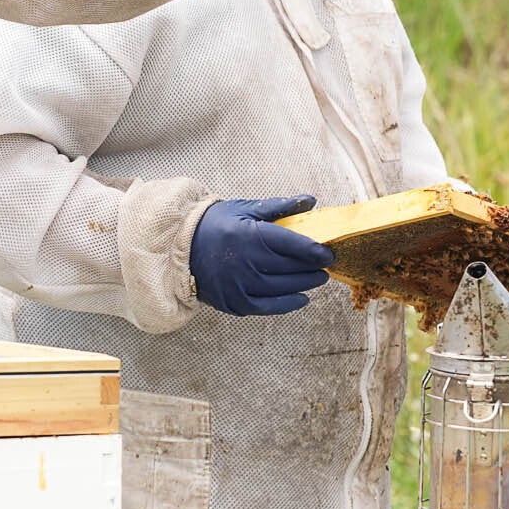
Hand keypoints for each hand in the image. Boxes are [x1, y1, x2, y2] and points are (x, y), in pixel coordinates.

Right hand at [188, 195, 335, 315]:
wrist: (179, 247)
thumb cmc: (214, 224)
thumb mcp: (245, 209)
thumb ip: (279, 207)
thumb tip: (310, 201)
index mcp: (250, 235)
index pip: (294, 245)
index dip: (316, 250)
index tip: (329, 251)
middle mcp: (246, 263)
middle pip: (291, 268)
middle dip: (313, 267)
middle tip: (326, 264)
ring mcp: (240, 285)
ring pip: (283, 288)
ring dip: (304, 284)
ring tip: (317, 278)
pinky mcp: (235, 302)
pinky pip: (268, 307)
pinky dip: (288, 304)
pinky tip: (302, 298)